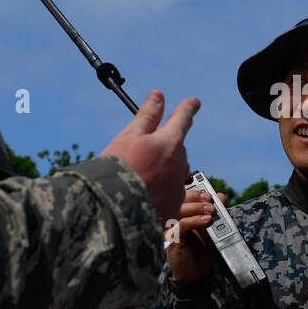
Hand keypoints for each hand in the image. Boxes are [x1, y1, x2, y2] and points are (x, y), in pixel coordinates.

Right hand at [100, 90, 198, 223]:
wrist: (113, 212)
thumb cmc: (117, 170)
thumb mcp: (128, 137)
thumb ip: (146, 116)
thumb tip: (158, 96)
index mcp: (169, 143)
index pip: (183, 119)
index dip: (188, 108)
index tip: (194, 102)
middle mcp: (179, 164)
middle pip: (176, 148)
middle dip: (164, 146)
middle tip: (141, 152)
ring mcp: (178, 188)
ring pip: (173, 171)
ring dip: (162, 170)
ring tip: (137, 176)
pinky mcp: (173, 208)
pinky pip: (169, 193)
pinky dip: (159, 191)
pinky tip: (142, 193)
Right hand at [165, 187, 225, 282]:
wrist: (195, 274)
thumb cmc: (202, 252)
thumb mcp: (213, 230)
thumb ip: (216, 212)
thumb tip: (222, 196)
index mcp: (181, 214)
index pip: (183, 197)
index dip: (194, 192)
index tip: (208, 193)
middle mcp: (173, 220)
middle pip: (179, 201)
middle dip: (196, 198)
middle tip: (210, 200)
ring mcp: (170, 229)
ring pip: (179, 211)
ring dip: (196, 208)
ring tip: (211, 211)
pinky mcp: (171, 239)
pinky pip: (180, 225)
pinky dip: (194, 220)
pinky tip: (205, 221)